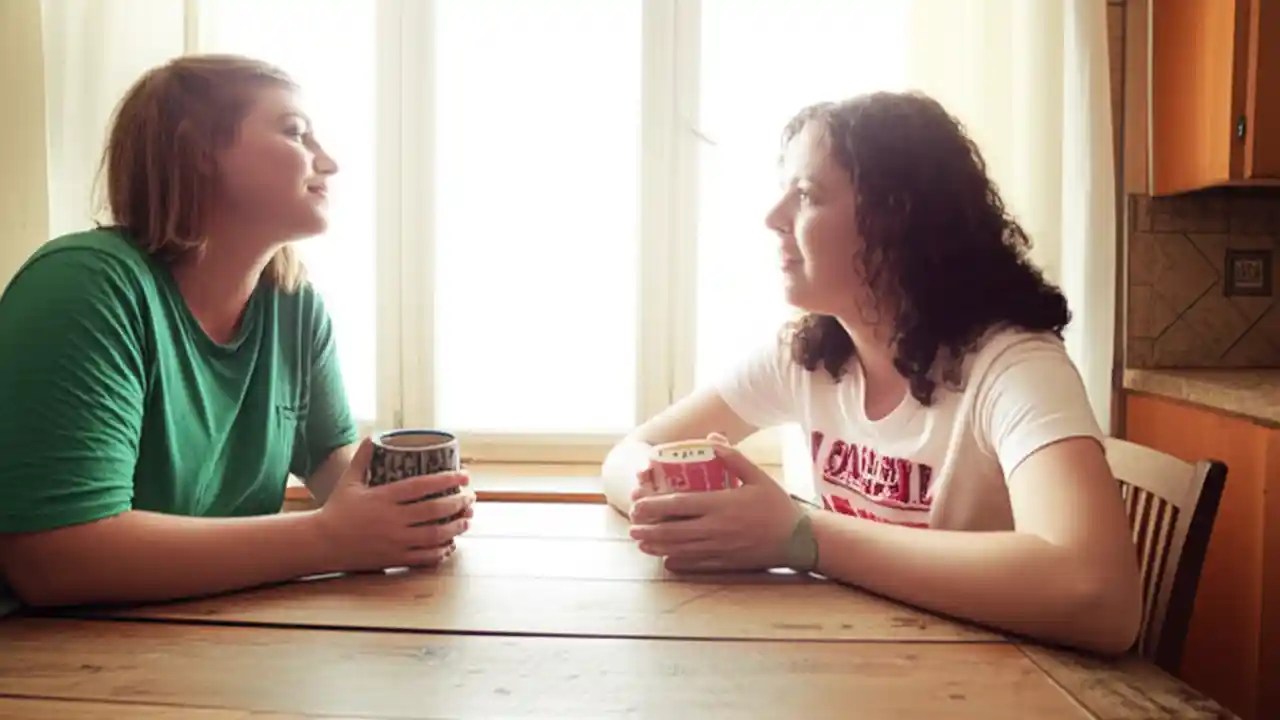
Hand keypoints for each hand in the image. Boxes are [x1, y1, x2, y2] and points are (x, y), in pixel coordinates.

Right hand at [314, 438, 476, 571]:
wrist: (321, 543)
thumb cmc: (336, 510)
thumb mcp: (349, 482)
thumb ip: (362, 459)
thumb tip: (371, 436)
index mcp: (383, 497)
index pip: (422, 486)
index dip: (446, 480)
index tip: (465, 476)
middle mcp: (392, 519)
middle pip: (434, 510)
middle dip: (458, 503)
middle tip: (471, 498)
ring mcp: (395, 541)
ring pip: (434, 534)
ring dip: (455, 527)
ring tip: (467, 520)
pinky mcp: (394, 558)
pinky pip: (424, 557)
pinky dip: (441, 551)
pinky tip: (450, 545)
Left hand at [628, 442, 800, 572]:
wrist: (798, 539)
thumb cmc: (777, 505)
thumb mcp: (758, 476)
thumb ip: (733, 457)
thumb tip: (712, 437)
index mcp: (721, 504)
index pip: (678, 504)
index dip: (653, 505)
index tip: (636, 503)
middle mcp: (716, 528)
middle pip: (673, 530)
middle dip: (648, 528)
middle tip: (632, 525)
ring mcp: (719, 548)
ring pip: (680, 549)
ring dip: (657, 546)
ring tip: (641, 542)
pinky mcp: (726, 563)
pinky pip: (696, 564)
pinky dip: (677, 562)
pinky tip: (665, 560)